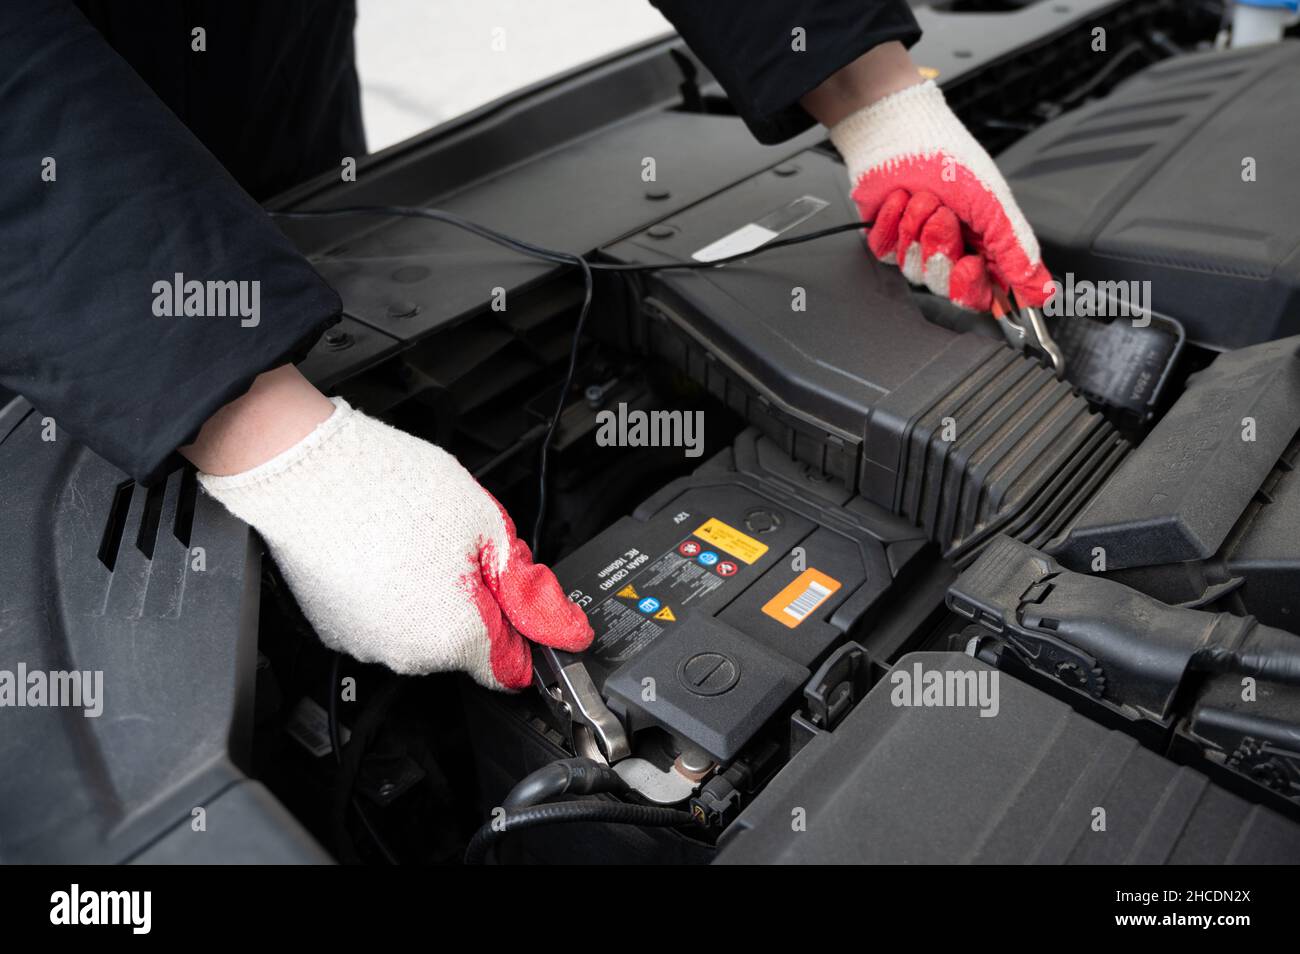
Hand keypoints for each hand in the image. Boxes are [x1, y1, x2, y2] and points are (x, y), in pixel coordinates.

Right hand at [193, 393, 592, 688]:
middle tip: (464, 547)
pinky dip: (392, 593)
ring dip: (433, 596)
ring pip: (424, 632)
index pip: (513, 668)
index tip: (522, 603)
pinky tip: (387, 550)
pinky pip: (383, 621)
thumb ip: (529, 590)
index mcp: (455, 635)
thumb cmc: (390, 488)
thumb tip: (565, 629)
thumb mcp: (488, 527)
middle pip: (467, 645)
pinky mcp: (336, 629)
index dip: (526, 631)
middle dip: (477, 602)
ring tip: (419, 541)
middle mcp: (409, 654)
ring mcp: (367, 644)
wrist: (306, 470)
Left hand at [804, 45, 1050, 309]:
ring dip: (918, 229)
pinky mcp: (885, 240)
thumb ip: (1017, 250)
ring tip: (924, 198)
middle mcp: (951, 251)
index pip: (982, 293)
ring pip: (914, 271)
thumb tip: (1042, 291)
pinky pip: (887, 251)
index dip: (973, 289)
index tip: (970, 266)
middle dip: (942, 252)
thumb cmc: (950, 157)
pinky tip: (900, 199)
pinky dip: (894, 222)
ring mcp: (917, 248)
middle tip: (944, 218)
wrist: (901, 132)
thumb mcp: (994, 203)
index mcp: (982, 247)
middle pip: (945, 288)